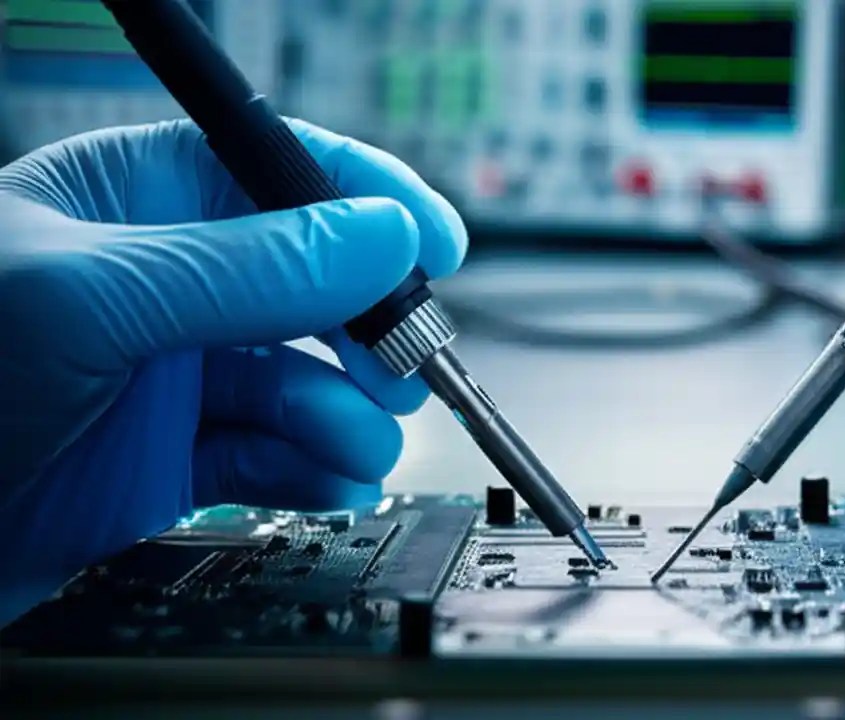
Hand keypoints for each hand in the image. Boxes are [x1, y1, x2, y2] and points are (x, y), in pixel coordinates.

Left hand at [0, 120, 466, 624]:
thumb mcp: (95, 301)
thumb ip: (249, 270)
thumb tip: (380, 235)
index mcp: (141, 201)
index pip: (284, 174)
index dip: (370, 200)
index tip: (437, 242)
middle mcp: (168, 282)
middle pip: (315, 288)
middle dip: (367, 331)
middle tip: (405, 368)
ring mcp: (173, 374)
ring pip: (303, 381)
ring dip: (345, 414)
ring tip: (356, 441)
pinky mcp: (174, 458)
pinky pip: (275, 453)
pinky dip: (314, 467)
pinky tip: (329, 476)